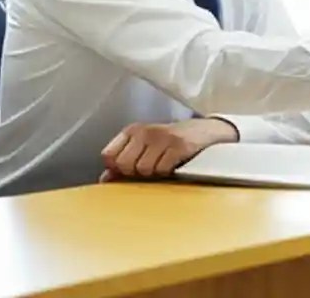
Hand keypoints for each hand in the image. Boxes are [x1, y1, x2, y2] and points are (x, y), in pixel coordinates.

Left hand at [99, 118, 237, 182]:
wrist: (206, 131)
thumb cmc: (171, 143)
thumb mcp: (145, 147)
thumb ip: (123, 162)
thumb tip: (104, 179)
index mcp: (132, 131)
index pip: (108, 155)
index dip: (117, 168)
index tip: (129, 169)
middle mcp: (145, 131)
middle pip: (123, 165)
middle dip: (135, 173)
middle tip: (150, 167)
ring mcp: (162, 137)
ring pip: (143, 169)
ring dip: (154, 173)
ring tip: (163, 164)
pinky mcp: (179, 145)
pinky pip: (162, 169)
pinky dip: (168, 172)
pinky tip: (174, 164)